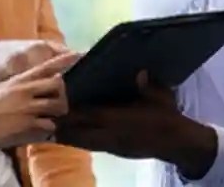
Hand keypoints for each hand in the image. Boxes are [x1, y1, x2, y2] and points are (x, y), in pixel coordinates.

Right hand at [0, 51, 77, 160]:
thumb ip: (13, 85)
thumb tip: (22, 84)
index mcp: (19, 81)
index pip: (46, 67)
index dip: (63, 61)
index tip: (78, 56)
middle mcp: (26, 92)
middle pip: (58, 86)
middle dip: (64, 93)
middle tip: (62, 100)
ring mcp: (28, 109)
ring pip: (57, 106)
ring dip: (58, 113)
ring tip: (52, 117)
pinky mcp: (29, 125)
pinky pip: (50, 126)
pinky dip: (49, 130)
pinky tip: (42, 132)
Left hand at [57, 71, 216, 178]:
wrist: (179, 144)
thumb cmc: (168, 116)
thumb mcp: (161, 96)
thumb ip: (148, 85)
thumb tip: (140, 71)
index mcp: (122, 119)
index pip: (92, 115)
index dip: (73, 110)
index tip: (57, 100)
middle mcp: (114, 134)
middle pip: (80, 132)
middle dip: (62, 124)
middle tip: (44, 115)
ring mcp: (113, 145)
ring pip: (83, 142)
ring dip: (67, 135)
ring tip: (48, 127)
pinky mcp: (115, 151)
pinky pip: (91, 147)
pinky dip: (78, 141)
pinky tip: (67, 136)